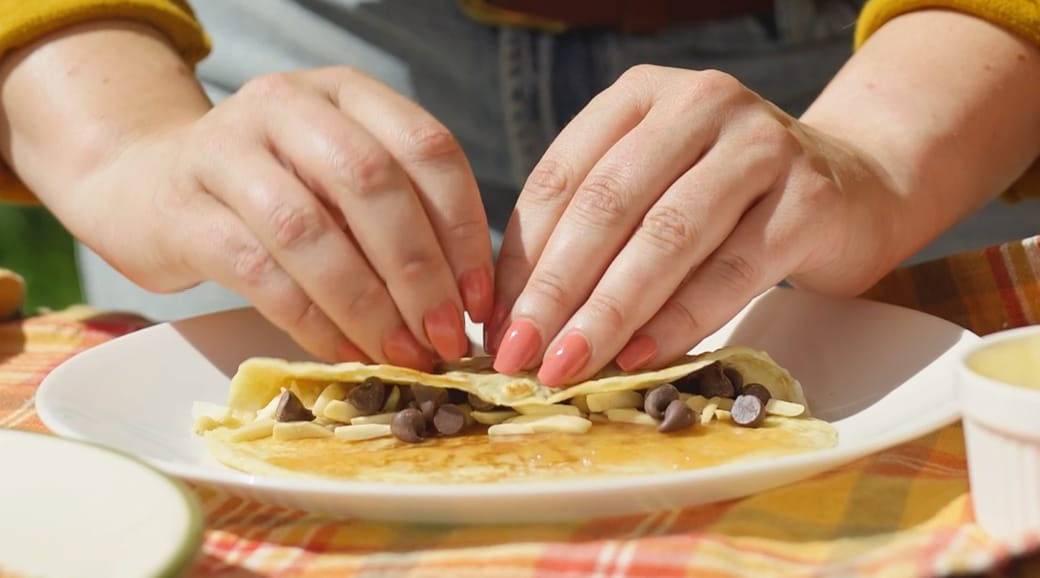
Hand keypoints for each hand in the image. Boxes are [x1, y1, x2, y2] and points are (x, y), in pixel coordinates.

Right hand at [81, 67, 493, 368]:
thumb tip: (468, 301)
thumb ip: (400, 215)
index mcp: (344, 92)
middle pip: (372, 183)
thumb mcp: (339, 179)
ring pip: (311, 230)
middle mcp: (286, 104)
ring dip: (369, 304)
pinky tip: (347, 354)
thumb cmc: (271, 191)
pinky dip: (313, 322)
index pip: (426, 148)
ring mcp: (225, 150)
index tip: (481, 300)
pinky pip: (260, 274)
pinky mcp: (183, 210)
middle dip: (420, 271)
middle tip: (446, 336)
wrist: (148, 185)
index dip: (463, 230)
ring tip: (403, 355)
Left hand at [485, 64, 898, 385]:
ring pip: (666, 237)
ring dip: (609, 311)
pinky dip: (680, 319)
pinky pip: (730, 270)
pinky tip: (640, 356)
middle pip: (607, 203)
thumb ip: (593, 232)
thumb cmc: (729, 200)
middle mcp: (700, 104)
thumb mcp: (654, 189)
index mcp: (642, 96)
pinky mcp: (806, 199)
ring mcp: (759, 145)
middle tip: (520, 354)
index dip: (522, 256)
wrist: (852, 188)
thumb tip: (517, 315)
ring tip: (569, 365)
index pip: (562, 176)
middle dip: (555, 289)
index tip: (493, 323)